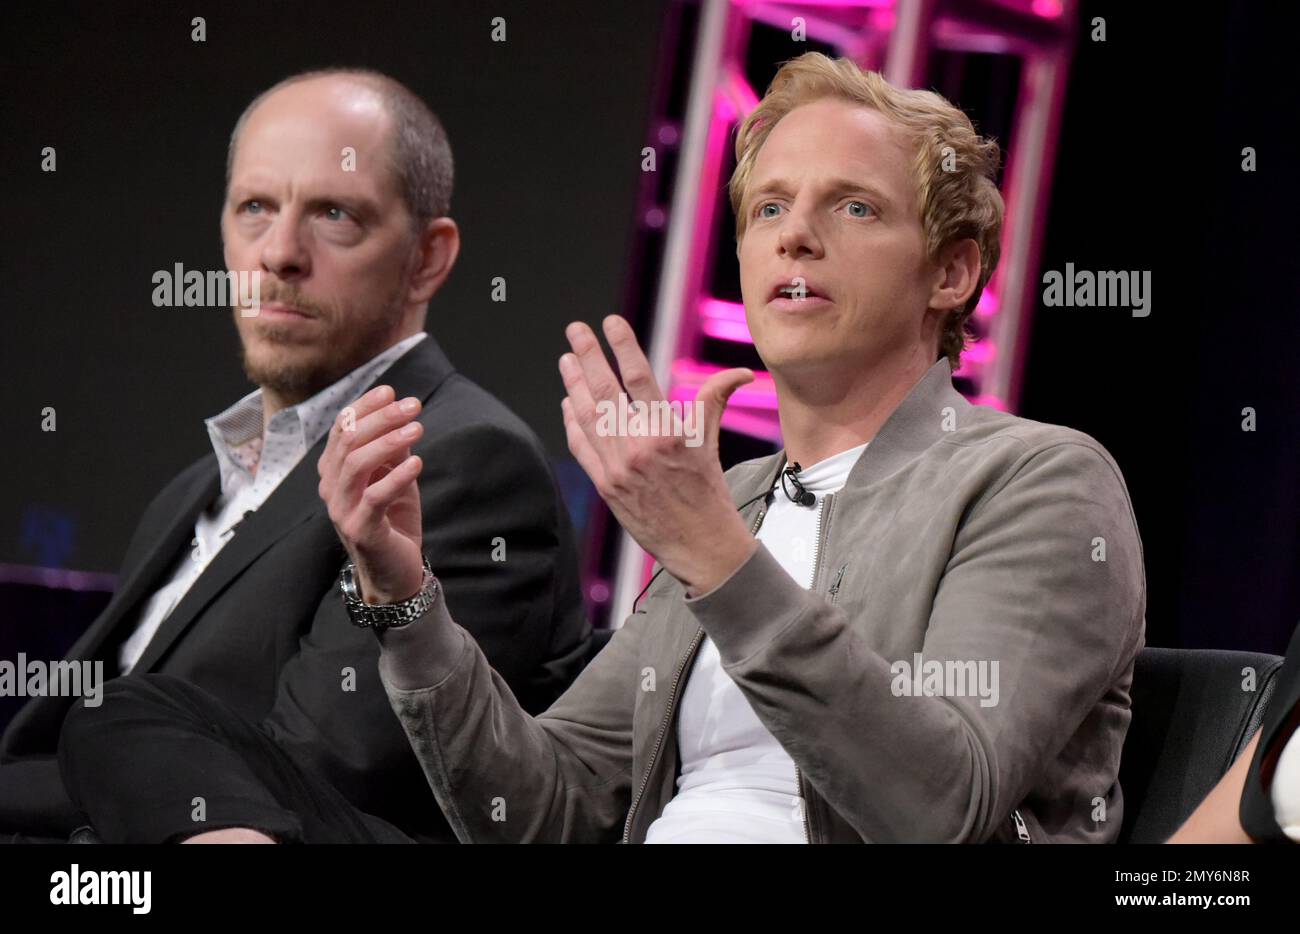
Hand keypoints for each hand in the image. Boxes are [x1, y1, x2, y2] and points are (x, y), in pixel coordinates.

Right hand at [317, 384, 425, 603]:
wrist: (394, 571)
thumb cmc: (393, 520)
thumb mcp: (395, 477)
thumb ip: (393, 449)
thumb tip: (401, 415)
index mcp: (334, 470)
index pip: (341, 428)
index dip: (365, 406)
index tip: (391, 391)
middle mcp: (331, 487)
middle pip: (348, 440)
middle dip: (381, 417)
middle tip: (413, 405)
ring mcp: (341, 509)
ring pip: (356, 463)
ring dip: (389, 441)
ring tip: (418, 428)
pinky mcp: (359, 529)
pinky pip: (374, 496)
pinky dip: (396, 476)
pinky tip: (417, 462)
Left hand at [559, 315, 758, 596]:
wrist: (699, 545)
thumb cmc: (709, 494)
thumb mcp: (710, 444)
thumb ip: (715, 400)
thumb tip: (741, 373)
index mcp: (667, 432)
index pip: (640, 378)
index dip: (623, 347)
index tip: (610, 322)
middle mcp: (639, 447)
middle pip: (606, 392)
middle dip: (588, 357)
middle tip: (575, 331)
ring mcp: (618, 468)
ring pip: (588, 417)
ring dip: (575, 385)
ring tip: (566, 361)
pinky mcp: (605, 486)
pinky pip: (582, 447)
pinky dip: (573, 423)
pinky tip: (568, 403)